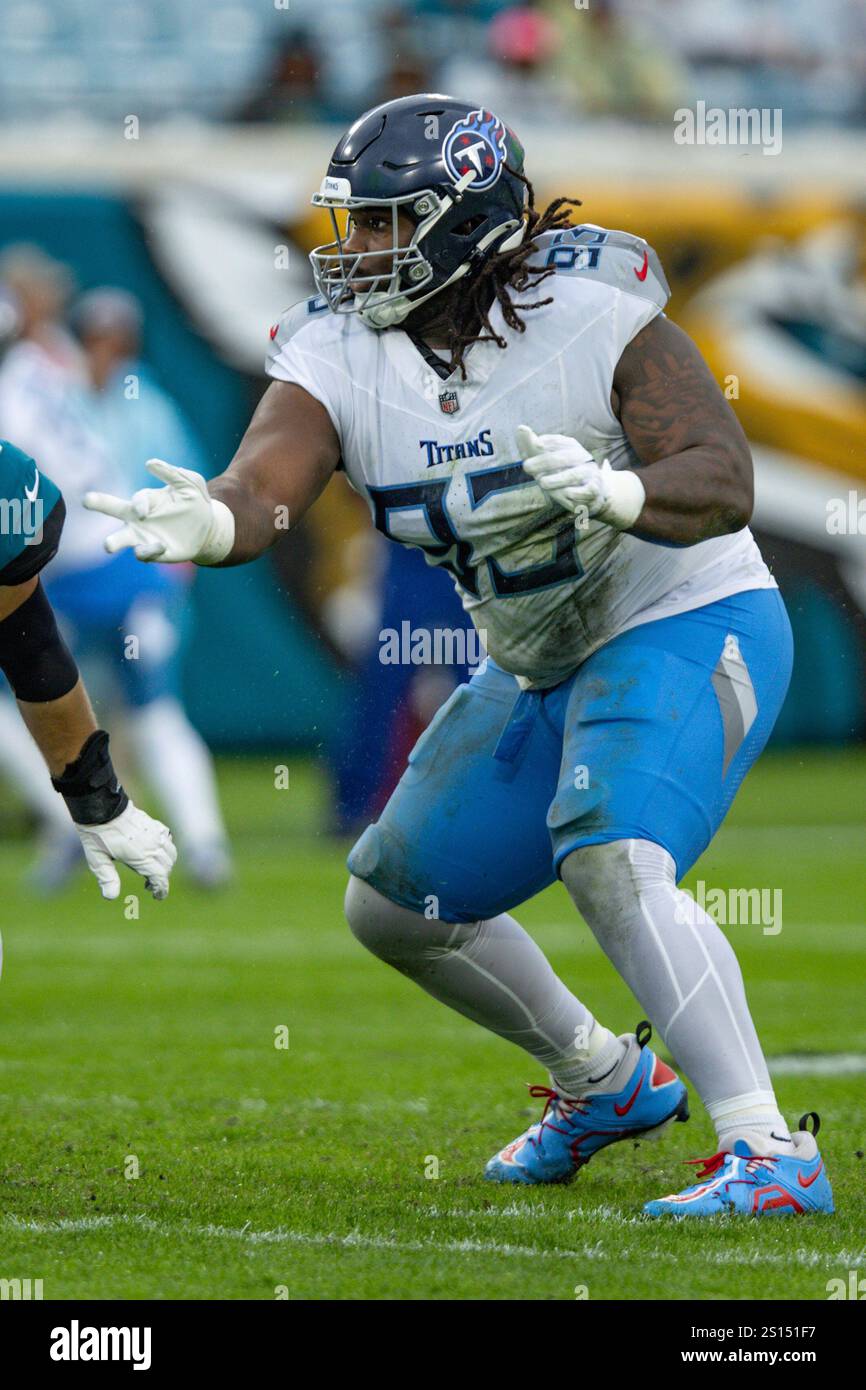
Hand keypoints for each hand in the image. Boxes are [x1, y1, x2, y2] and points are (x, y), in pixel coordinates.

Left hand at [74, 800, 176, 900]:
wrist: (102, 807)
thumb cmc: (97, 835)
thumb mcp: (97, 860)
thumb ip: (107, 878)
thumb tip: (111, 897)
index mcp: (141, 857)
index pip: (160, 878)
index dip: (161, 890)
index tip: (157, 896)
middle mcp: (152, 846)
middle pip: (167, 867)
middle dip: (161, 879)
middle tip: (148, 885)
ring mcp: (155, 834)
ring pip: (171, 853)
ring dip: (166, 864)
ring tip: (153, 869)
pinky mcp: (154, 825)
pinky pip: (168, 838)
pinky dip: (167, 848)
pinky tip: (156, 850)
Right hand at [83, 459, 234, 563]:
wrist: (208, 529)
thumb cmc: (196, 502)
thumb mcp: (191, 484)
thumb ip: (172, 473)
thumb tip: (149, 463)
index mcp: (146, 500)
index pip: (136, 500)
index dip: (138, 504)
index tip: (143, 511)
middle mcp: (138, 518)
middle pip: (114, 509)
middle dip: (99, 503)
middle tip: (86, 500)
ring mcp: (144, 536)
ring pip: (121, 539)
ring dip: (113, 541)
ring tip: (108, 545)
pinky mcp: (154, 553)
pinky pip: (144, 553)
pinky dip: (148, 551)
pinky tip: (160, 546)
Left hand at [517, 425, 645, 529]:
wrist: (592, 493)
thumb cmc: (563, 473)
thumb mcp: (547, 460)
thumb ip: (533, 446)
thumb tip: (520, 428)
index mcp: (571, 447)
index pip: (560, 442)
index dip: (548, 442)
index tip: (535, 444)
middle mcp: (582, 457)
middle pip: (564, 457)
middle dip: (545, 461)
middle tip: (527, 466)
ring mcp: (590, 473)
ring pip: (575, 474)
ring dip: (558, 479)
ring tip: (542, 483)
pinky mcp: (595, 489)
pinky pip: (588, 490)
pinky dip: (577, 493)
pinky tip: (567, 494)